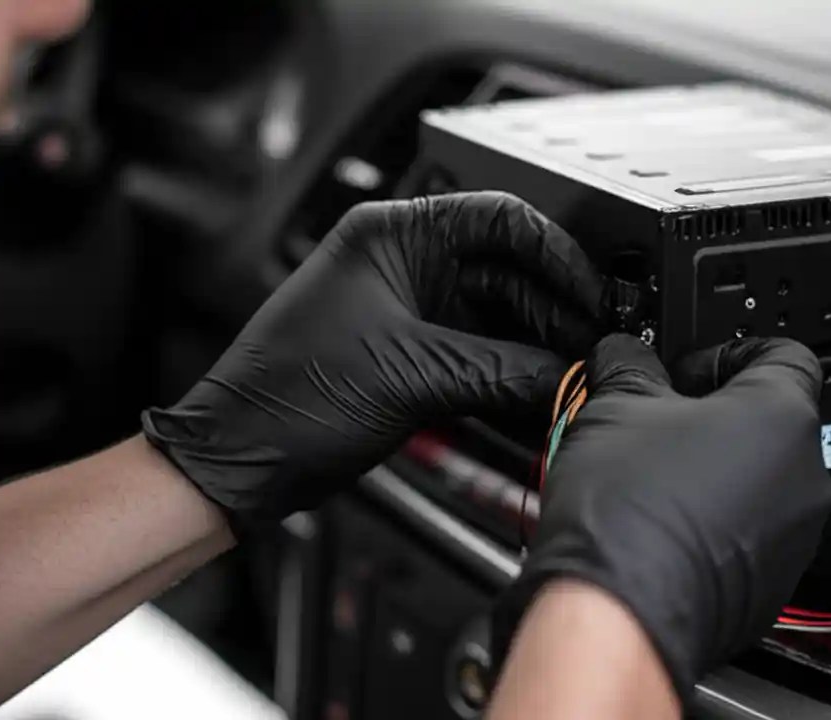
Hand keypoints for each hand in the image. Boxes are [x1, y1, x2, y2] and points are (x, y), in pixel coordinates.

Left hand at [143, 191, 603, 526]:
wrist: (238, 460)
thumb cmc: (287, 398)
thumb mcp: (411, 377)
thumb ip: (501, 371)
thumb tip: (566, 373)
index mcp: (395, 236)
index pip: (501, 219)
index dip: (557, 255)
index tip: (592, 296)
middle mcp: (407, 265)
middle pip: (508, 273)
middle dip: (553, 313)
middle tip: (590, 350)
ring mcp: (412, 313)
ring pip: (500, 319)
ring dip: (538, 350)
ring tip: (574, 378)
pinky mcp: (415, 357)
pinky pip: (482, 357)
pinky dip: (512, 378)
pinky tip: (542, 398)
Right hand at [494, 334, 830, 700]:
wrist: (622, 615)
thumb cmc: (629, 514)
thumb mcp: (614, 406)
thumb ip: (629, 365)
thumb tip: (623, 355)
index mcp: (782, 416)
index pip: (782, 351)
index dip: (726, 353)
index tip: (685, 370)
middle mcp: (805, 477)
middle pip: (767, 422)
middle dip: (710, 416)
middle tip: (653, 422)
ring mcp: (794, 537)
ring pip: (757, 483)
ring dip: (710, 472)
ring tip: (648, 479)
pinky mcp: (771, 587)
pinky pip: (748, 536)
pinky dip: (712, 524)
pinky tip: (658, 527)